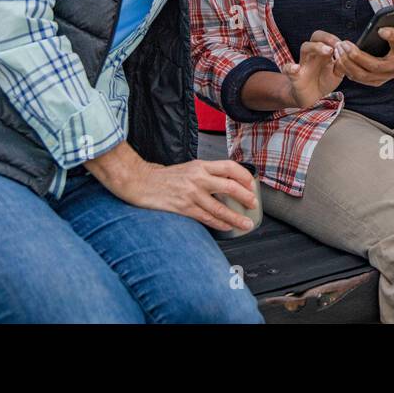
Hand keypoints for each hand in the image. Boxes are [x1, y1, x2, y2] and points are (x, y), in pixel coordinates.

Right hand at [87, 144, 255, 232]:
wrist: (140, 182)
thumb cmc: (164, 177)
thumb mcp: (188, 168)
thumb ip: (206, 173)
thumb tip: (226, 183)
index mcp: (200, 165)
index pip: (230, 167)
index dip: (244, 176)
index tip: (251, 185)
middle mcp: (198, 178)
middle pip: (230, 186)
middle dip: (246, 197)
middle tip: (253, 204)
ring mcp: (191, 194)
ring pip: (221, 208)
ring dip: (236, 217)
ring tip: (246, 223)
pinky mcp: (184, 208)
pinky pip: (207, 218)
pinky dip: (219, 224)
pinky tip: (227, 227)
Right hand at [280, 29, 344, 108]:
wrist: (311, 97)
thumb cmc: (324, 80)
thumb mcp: (337, 74)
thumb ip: (343, 64)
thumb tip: (349, 54)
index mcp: (325, 53)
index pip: (327, 38)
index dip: (335, 39)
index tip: (344, 45)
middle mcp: (314, 54)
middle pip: (315, 37)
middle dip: (326, 38)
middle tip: (336, 45)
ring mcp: (304, 63)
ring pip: (305, 48)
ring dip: (316, 47)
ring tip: (328, 51)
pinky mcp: (294, 76)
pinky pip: (287, 69)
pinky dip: (290, 67)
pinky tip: (295, 68)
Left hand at [333, 27, 393, 86]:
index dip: (391, 36)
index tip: (381, 29)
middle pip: (374, 65)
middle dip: (356, 56)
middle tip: (344, 44)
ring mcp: (385, 77)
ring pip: (363, 74)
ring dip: (347, 63)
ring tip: (338, 49)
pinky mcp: (376, 82)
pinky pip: (357, 78)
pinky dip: (346, 69)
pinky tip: (338, 58)